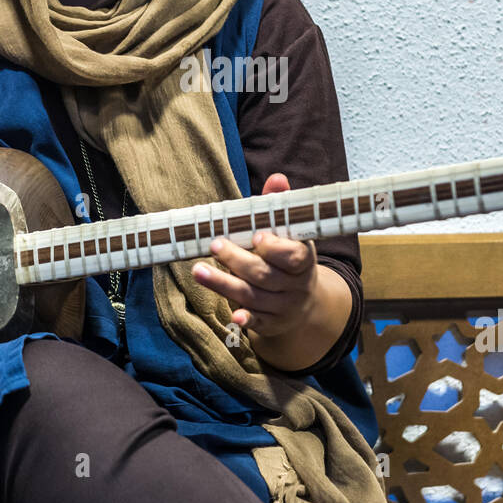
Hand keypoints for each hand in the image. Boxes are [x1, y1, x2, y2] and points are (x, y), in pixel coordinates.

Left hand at [192, 172, 319, 337]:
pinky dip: (245, 319)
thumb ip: (280, 207)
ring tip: (198, 271)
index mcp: (304, 259)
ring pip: (253, 296)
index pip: (293, 256)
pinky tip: (233, 316)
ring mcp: (284, 306)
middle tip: (215, 245)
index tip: (255, 237)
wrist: (305, 302)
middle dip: (238, 261)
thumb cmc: (289, 256)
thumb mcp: (290, 233)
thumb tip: (276, 179)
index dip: (275, 248)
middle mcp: (296, 285)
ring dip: (223, 284)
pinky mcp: (271, 323)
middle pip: (265, 275)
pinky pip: (258, 322)